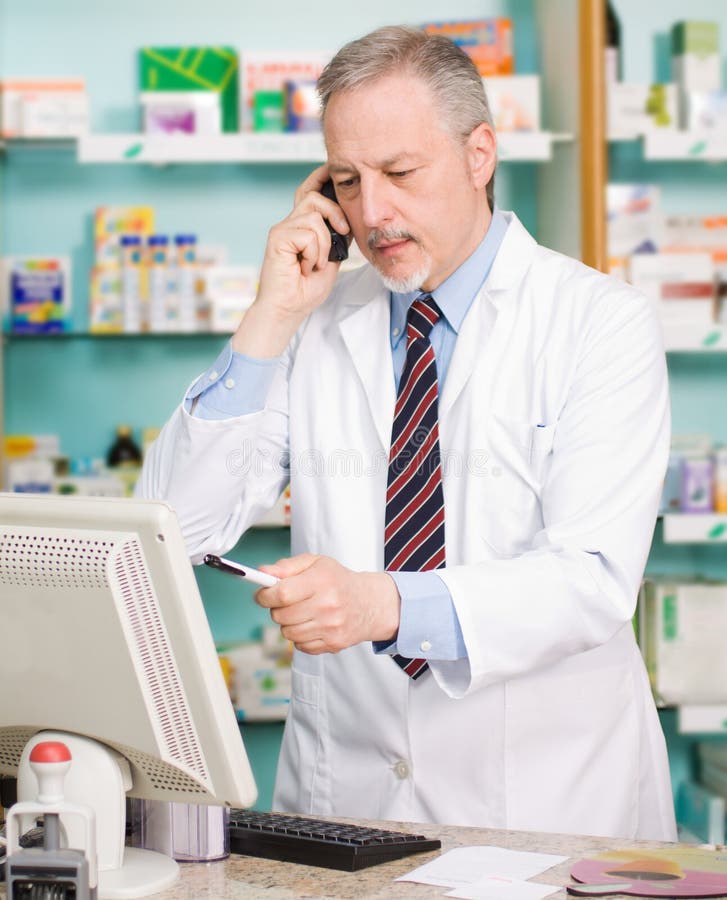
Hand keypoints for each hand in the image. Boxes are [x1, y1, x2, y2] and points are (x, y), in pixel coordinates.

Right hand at [231, 165, 349, 357]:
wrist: (288, 309)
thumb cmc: (305, 290)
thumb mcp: (331, 259)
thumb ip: (336, 238)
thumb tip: (347, 220)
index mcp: (301, 227)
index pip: (310, 191)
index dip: (321, 177)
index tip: (334, 169)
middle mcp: (290, 223)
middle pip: (315, 196)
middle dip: (336, 212)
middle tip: (342, 234)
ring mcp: (282, 229)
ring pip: (315, 216)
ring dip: (324, 245)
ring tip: (314, 263)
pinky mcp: (277, 237)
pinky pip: (308, 234)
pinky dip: (314, 254)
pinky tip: (304, 267)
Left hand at [254, 554, 399, 654]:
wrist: (370, 603)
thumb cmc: (338, 580)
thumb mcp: (315, 563)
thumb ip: (286, 567)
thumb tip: (261, 573)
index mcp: (321, 580)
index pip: (281, 593)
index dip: (264, 595)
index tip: (263, 594)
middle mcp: (327, 605)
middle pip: (281, 615)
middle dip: (277, 609)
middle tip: (288, 602)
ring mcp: (331, 627)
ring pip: (288, 633)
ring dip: (288, 623)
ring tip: (302, 612)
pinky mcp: (333, 644)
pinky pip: (300, 646)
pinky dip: (301, 636)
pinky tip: (312, 624)